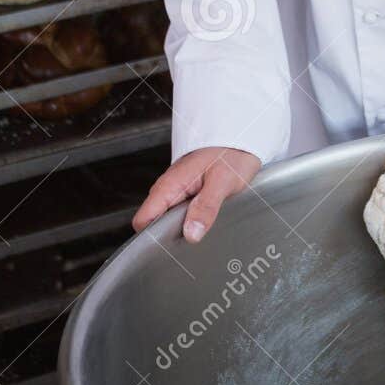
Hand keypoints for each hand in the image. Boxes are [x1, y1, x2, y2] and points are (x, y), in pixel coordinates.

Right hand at [131, 146, 261, 242]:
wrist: (241, 137)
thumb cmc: (232, 153)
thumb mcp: (222, 182)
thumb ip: (206, 208)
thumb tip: (191, 234)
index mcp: (170, 185)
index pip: (143, 220)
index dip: (151, 238)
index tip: (170, 248)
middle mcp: (169, 188)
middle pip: (153, 223)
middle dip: (169, 237)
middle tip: (194, 243)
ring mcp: (177, 190)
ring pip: (167, 219)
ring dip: (182, 229)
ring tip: (204, 231)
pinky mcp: (188, 192)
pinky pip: (180, 213)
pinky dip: (190, 221)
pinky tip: (206, 222)